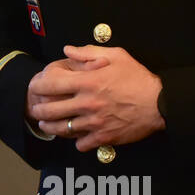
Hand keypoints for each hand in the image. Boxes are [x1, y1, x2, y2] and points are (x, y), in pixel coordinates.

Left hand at [28, 45, 163, 150]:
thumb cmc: (138, 77)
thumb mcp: (116, 55)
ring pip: (62, 129)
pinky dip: (77, 141)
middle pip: (51, 110)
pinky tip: (76, 136)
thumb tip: (67, 50)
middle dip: (39, 110)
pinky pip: (81, 143)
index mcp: (87, 82)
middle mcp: (87, 103)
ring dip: (51, 127)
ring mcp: (94, 122)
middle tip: (36, 109)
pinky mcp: (103, 137)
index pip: (51, 84)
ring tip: (46, 124)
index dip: (38, 86)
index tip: (35, 87)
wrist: (160, 103)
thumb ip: (88, 52)